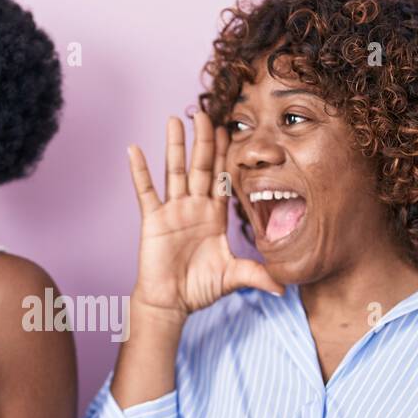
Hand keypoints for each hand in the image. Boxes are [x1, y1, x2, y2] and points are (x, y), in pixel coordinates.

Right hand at [127, 111, 282, 320]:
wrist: (171, 303)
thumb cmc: (199, 289)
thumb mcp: (233, 277)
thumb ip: (257, 275)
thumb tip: (284, 287)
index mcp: (213, 215)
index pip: (221, 178)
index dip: (225, 155)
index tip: (230, 130)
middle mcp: (193, 207)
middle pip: (200, 166)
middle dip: (203, 140)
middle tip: (205, 113)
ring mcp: (172, 211)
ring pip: (175, 171)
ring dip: (174, 146)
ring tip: (174, 120)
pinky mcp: (153, 220)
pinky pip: (146, 191)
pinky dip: (139, 171)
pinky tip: (134, 150)